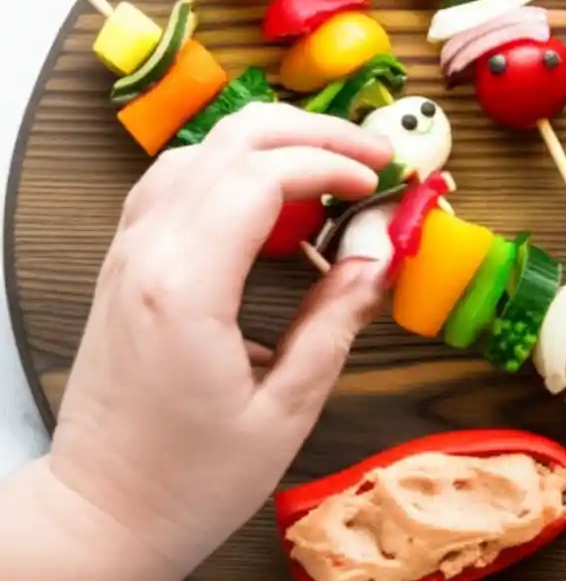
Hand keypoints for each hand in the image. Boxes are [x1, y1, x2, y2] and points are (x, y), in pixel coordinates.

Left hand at [41, 105, 392, 576]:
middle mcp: (147, 254)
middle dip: (311, 134)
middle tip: (372, 155)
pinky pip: (174, 183)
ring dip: (270, 145)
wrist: (101, 512)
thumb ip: (337, 321)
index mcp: (186, 287)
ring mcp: (127, 254)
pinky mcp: (124, 265)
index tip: (381, 184)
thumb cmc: (190, 478)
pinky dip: (231, 168)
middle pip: (229, 142)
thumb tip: (383, 256)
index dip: (331, 164)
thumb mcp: (287, 409)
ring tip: (330, 167)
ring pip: (198, 151)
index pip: (260, 176)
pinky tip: (269, 195)